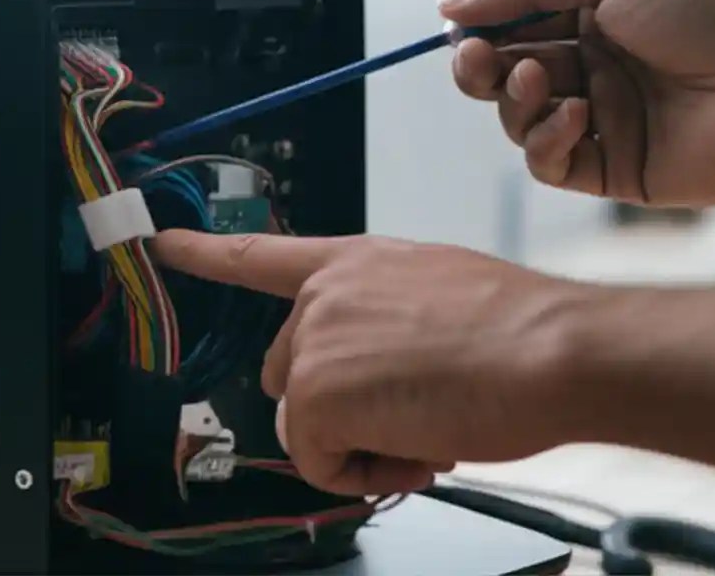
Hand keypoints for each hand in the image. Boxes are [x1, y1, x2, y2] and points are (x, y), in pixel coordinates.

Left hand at [151, 229, 592, 495]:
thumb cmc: (522, 330)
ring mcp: (314, 341)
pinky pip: (318, 461)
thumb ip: (389, 324)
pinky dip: (362, 473)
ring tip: (429, 428)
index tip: (161, 242)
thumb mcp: (443, 299)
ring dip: (361, 442)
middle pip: (288, 373)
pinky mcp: (314, 393)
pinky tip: (417, 448)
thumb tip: (384, 379)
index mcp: (358, 261)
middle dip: (340, 406)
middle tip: (412, 414)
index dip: (206, 253)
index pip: (264, 254)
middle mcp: (324, 294)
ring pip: (307, 422)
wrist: (552, 350)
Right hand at [440, 0, 714, 206]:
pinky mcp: (612, 169)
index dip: (478, 26)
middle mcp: (591, 63)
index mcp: (591, 10)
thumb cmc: (712, 10)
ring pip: (518, 120)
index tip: (462, 28)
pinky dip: (546, 141)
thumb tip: (448, 2)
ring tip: (539, 83)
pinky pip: (549, 164)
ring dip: (514, 102)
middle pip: (502, 73)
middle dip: (479, 67)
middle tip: (479, 61)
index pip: (510, 20)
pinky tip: (576, 117)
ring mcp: (601, 118)